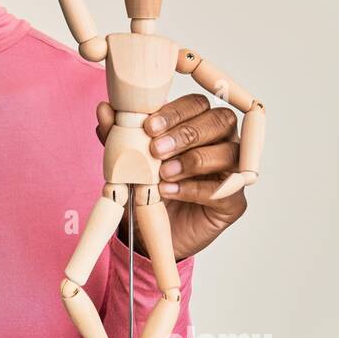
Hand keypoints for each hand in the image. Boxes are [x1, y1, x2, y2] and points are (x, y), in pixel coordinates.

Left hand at [97, 93, 248, 261]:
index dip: (175, 112)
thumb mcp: (127, 160)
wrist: (149, 233)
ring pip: (229, 152)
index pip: (197, 104)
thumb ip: (119, 135)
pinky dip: (194, 189)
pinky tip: (169, 191)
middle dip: (186, 133)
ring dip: (193, 160)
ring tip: (163, 173)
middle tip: (156, 150)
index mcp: (198, 122)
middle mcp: (221, 141)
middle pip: (220, 121)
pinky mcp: (234, 201)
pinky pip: (224, 189)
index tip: (148, 127)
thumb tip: (104, 109)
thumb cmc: (146, 187)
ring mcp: (232, 170)